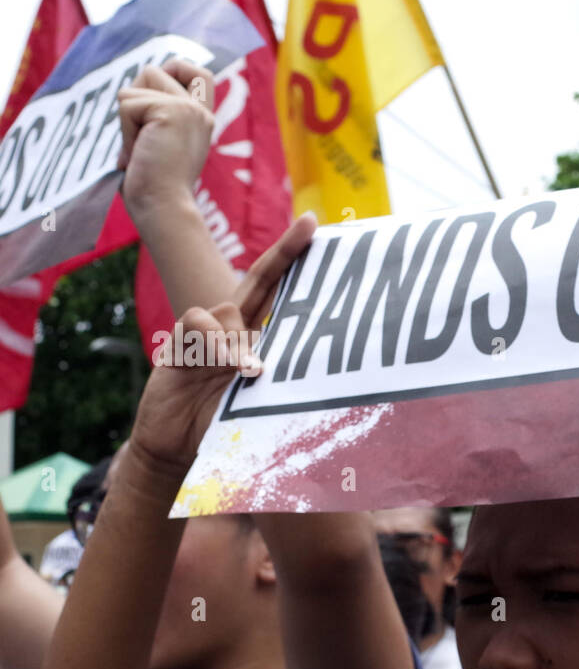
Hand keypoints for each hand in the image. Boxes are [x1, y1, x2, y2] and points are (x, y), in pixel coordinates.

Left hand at [117, 59, 215, 221]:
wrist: (162, 207)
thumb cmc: (153, 184)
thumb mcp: (158, 141)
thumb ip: (154, 114)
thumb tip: (127, 93)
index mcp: (202, 119)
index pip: (197, 72)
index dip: (173, 69)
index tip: (156, 99)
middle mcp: (201, 111)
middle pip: (153, 70)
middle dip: (135, 98)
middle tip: (142, 136)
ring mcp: (189, 109)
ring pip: (135, 87)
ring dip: (127, 119)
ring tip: (141, 149)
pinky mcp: (172, 111)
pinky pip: (127, 103)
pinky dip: (125, 131)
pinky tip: (139, 153)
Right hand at [130, 215, 316, 478]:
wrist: (174, 444)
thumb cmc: (219, 423)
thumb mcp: (256, 403)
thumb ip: (275, 383)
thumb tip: (304, 371)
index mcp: (251, 336)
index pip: (275, 293)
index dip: (293, 260)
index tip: (314, 227)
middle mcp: (229, 325)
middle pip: (258, 281)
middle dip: (285, 252)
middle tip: (309, 224)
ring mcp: (203, 330)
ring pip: (231, 312)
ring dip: (244, 342)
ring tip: (252, 375)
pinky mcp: (178, 342)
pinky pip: (201, 328)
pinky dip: (220, 346)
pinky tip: (233, 367)